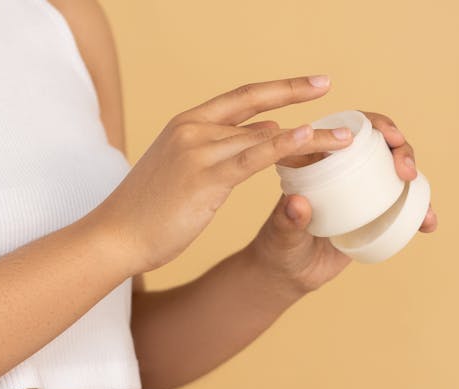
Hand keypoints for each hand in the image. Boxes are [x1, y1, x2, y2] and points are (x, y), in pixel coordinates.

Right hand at [88, 75, 354, 275]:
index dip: (277, 88)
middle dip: (294, 93)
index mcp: (185, 124)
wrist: (115, 236)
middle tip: (327, 83)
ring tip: (344, 139)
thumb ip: (221, 149)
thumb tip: (264, 132)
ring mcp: (198, 151)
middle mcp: (192, 129)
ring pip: (264, 136)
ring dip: (308, 137)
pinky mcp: (205, 178)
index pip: (240, 97)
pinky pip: (255, 158)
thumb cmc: (146, 211)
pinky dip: (286, 147)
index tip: (310, 84)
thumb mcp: (182, 170)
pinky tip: (311, 140)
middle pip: (255, 106)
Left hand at [248, 110, 437, 293]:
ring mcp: (360, 190)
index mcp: (316, 160)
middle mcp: (342, 169)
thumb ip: (285, 222)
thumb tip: (297, 203)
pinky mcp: (372, 213)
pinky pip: (400, 205)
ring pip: (394, 172)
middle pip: (379, 145)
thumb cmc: (277, 248)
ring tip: (422, 201)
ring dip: (416, 179)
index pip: (348, 129)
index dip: (375, 125)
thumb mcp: (280, 235)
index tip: (391, 136)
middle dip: (401, 149)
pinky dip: (418, 212)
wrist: (288, 274)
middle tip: (407, 171)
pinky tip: (428, 224)